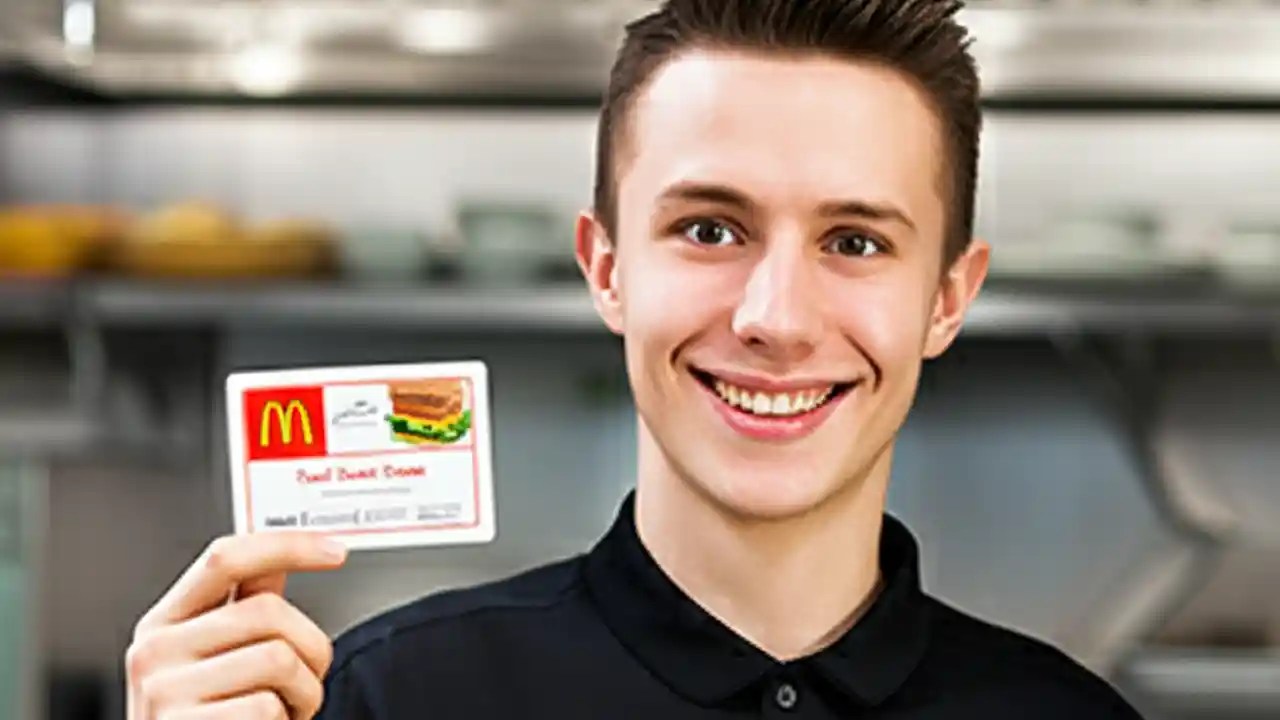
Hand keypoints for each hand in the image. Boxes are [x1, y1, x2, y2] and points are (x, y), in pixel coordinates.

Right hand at [126, 532, 347, 718]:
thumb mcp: (212, 662)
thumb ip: (242, 610)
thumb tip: (279, 561)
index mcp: (163, 624)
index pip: (226, 558)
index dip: (287, 546)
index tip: (334, 551)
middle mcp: (155, 652)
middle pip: (268, 611)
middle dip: (310, 648)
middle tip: (304, 683)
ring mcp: (164, 692)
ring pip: (278, 659)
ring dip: (303, 694)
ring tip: (282, 715)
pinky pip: (267, 708)